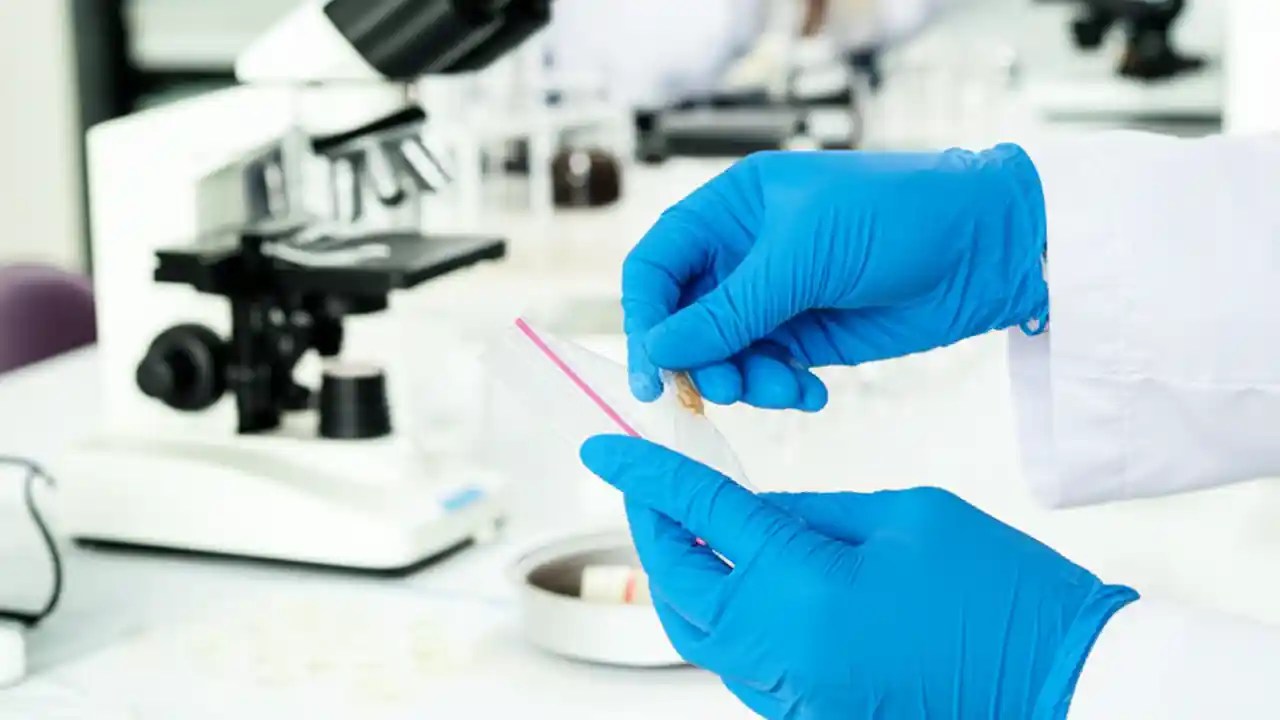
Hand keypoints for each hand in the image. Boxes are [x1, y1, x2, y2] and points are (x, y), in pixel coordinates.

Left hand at [580, 436, 1136, 719]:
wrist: (1067, 684)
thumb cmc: (1003, 588)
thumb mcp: (906, 517)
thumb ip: (813, 512)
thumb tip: (753, 513)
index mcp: (806, 587)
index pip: (701, 516)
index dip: (645, 476)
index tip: (602, 450)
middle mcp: (784, 652)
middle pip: (678, 586)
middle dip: (654, 531)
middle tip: (650, 488)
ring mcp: (797, 697)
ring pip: (698, 634)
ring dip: (684, 579)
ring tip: (690, 530)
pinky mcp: (815, 717)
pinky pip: (740, 667)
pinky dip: (724, 621)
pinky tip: (742, 584)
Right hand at [623, 147, 1048, 409]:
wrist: (986, 247)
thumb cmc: (895, 218)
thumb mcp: (802, 258)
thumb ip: (727, 309)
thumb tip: (658, 350)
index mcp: (730, 210)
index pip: (657, 265)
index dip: (644, 316)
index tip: (652, 370)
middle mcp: (743, 254)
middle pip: (683, 319)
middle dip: (698, 360)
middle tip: (725, 390)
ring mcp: (774, 298)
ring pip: (722, 355)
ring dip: (741, 381)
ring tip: (781, 387)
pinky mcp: (806, 337)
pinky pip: (766, 372)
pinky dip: (778, 390)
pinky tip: (812, 392)